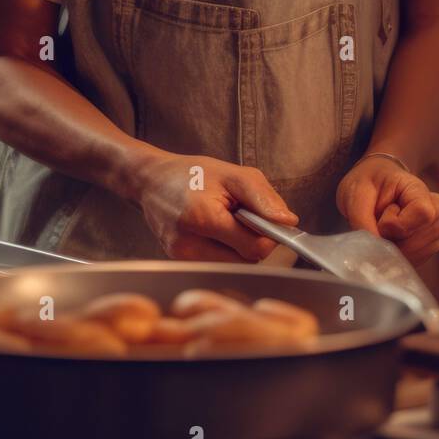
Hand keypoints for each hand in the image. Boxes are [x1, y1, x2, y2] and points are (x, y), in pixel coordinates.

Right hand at [130, 151, 298, 261]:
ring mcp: (182, 256)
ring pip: (236, 264)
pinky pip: (220, 263)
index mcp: (202, 219)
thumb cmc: (191, 174)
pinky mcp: (181, 261)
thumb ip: (264, 198)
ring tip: (227, 221)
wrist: (151, 181)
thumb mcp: (233, 174)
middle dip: (254, 239)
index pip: (255, 247)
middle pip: (247, 259)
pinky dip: (226, 249)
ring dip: (240, 245)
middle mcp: (189, 244)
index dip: (269, 233)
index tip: (266, 218)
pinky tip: (216, 230)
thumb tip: (288, 222)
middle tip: (243, 215)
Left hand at [336, 155, 438, 266]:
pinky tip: (390, 244)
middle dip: (395, 241)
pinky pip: (418, 260)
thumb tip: (373, 250)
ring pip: (421, 253)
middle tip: (381, 226)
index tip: (382, 220)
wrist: (373, 188)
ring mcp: (437, 229)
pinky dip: (399, 258)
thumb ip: (362, 220)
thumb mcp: (356, 194)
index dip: (399, 224)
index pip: (424, 213)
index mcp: (419, 189)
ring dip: (397, 251)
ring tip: (386, 233)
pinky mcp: (430, 245)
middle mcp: (437, 209)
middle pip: (423, 238)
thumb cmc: (367, 185)